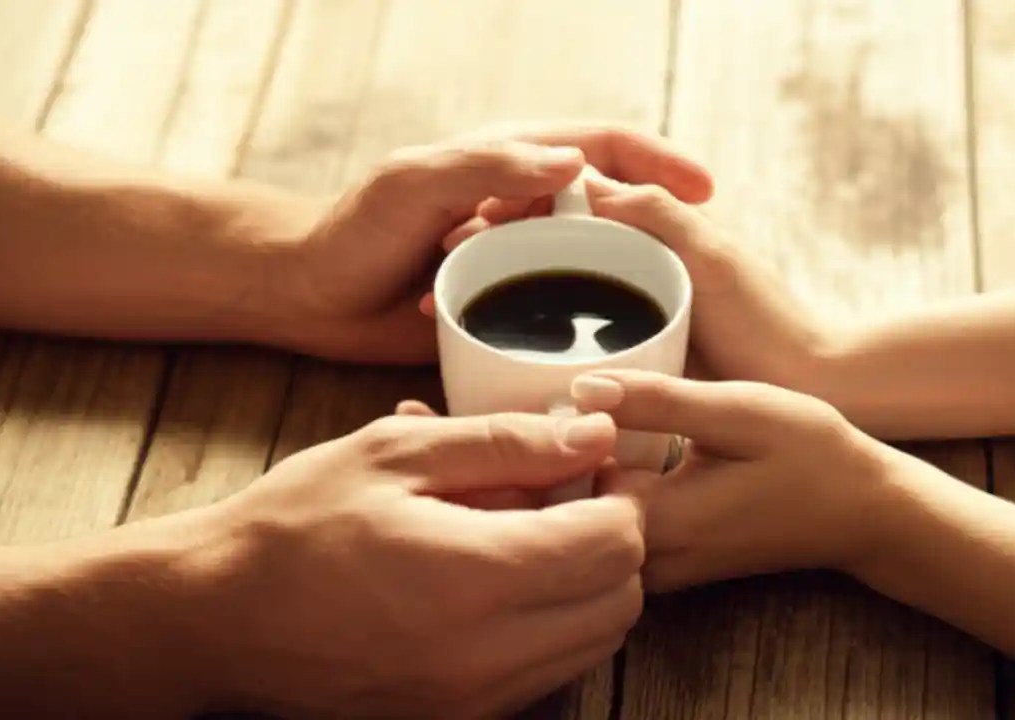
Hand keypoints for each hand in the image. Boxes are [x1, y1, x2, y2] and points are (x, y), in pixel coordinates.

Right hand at [192, 411, 644, 718]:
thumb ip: (507, 443)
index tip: (587, 464)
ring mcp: (472, 701)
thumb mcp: (396, 453)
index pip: (616, 544)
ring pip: (592, 643)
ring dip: (585, 586)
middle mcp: (485, 657)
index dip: (616, 494)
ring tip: (524, 535)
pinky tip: (494, 581)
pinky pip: (544, 672)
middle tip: (563, 496)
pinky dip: (548, 625)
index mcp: (474, 578)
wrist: (214, 618)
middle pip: (619, 602)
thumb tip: (593, 434)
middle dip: (611, 540)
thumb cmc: (295, 525)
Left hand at [277, 126, 712, 363]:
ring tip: (672, 310)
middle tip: (703, 266)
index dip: (661, 161)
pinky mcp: (502, 305)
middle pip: (612, 202)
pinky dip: (588, 321)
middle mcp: (521, 204)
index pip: (605, 144)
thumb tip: (577, 164)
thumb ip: (488, 165)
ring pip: (593, 258)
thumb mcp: (414, 184)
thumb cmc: (351, 230)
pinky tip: (613, 351)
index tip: (708, 191)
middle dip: (661, 224)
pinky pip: (560, 307)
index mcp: (510, 159)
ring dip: (630, 277)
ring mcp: (515, 256)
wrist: (307, 295)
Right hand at [452, 169, 826, 382]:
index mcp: (650, 231)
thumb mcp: (712, 258)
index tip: (460, 228)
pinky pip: (565, 339)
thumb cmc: (766, 323)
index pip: (564, 204)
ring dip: (495, 297)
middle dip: (491, 253)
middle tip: (435, 279)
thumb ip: (657, 215)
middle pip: (546, 247)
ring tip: (442, 313)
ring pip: (547, 293)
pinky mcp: (631, 357)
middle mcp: (633, 265)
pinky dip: (522, 341)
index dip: (511, 209)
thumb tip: (582, 178)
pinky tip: (485, 355)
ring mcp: (630, 312)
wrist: (807, 389)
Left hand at [569, 370, 889, 591]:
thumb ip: (659, 403)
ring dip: (574, 475)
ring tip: (578, 420)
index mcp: (655, 523)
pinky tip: (614, 449)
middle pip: (561, 512)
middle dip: (551, 457)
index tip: (544, 396)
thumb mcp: (738, 412)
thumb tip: (582, 388)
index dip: (545, 438)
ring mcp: (657, 572)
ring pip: (583, 524)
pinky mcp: (668, 566)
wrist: (864, 511)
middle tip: (551, 400)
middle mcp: (647, 562)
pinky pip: (609, 529)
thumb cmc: (809, 456)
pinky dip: (601, 491)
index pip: (557, 489)